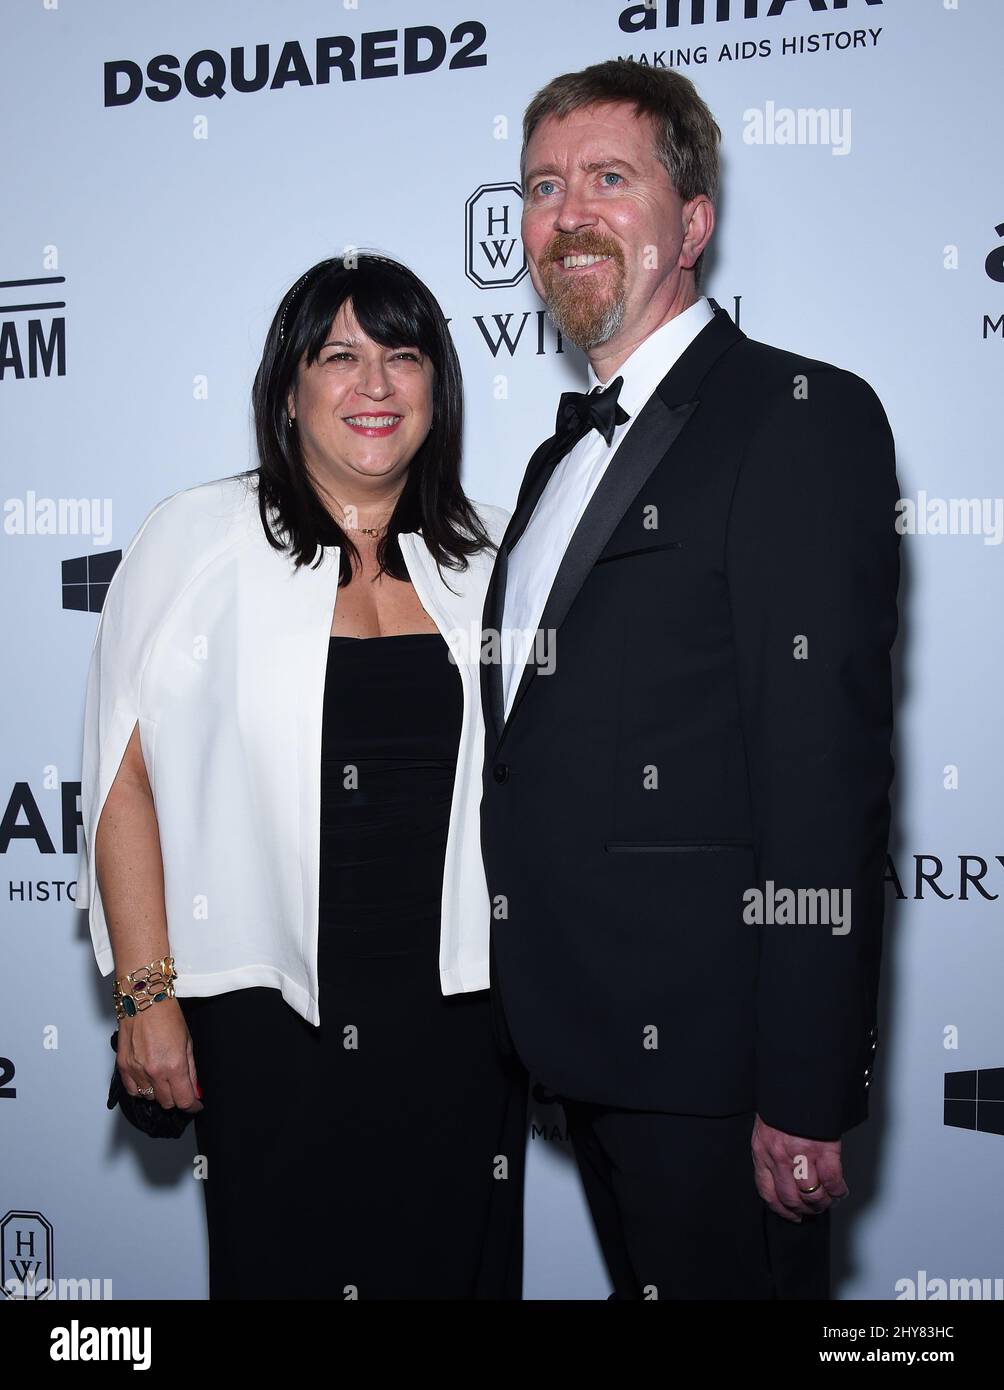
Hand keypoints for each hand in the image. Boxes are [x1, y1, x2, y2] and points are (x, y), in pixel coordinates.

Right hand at [117, 999, 202, 1113]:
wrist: (144, 1000)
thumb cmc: (167, 1015)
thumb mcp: (188, 1042)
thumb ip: (191, 1070)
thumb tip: (195, 1089)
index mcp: (174, 1065)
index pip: (184, 1100)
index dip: (192, 1105)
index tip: (195, 1104)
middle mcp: (154, 1071)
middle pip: (167, 1102)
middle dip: (177, 1098)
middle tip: (180, 1088)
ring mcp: (137, 1070)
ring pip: (150, 1098)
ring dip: (159, 1093)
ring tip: (163, 1078)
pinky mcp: (123, 1067)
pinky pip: (133, 1091)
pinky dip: (142, 1089)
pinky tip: (148, 1079)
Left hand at [751, 1113, 846, 1221]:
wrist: (796, 1080)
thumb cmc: (782, 1103)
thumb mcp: (766, 1128)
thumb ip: (771, 1151)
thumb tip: (781, 1174)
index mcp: (762, 1151)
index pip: (767, 1191)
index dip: (780, 1209)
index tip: (791, 1215)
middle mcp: (779, 1157)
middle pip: (790, 1199)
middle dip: (804, 1209)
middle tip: (813, 1209)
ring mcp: (802, 1154)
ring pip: (812, 1195)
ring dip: (822, 1203)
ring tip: (827, 1200)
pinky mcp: (823, 1149)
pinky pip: (832, 1181)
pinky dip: (838, 1190)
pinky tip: (840, 1190)